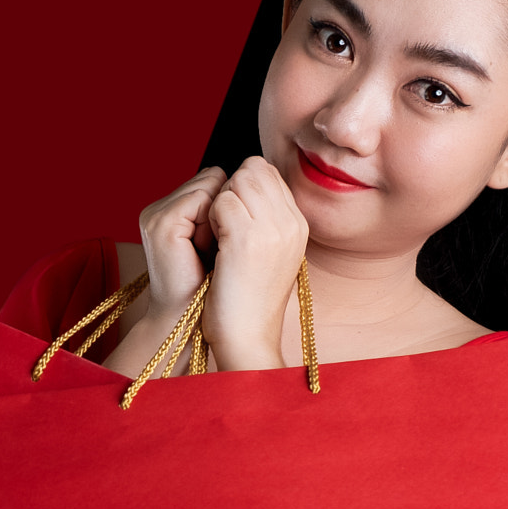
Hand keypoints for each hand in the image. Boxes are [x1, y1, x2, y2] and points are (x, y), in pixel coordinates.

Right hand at [133, 166, 226, 320]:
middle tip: (221, 246)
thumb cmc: (217, 288)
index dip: (235, 203)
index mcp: (173, 209)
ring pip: (211, 182)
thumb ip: (232, 210)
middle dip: (231, 206)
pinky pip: (202, 197)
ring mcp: (158, 213)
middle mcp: (161, 207)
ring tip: (213, 249)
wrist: (194, 322)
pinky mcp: (162, 223)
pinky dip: (213, 220)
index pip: (217, 179)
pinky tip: (206, 248)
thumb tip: (263, 180)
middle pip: (216, 176)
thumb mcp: (226, 241)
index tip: (232, 239)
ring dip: (224, 213)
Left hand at [200, 157, 308, 370]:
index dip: (242, 188)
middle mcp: (292, 222)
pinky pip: (222, 200)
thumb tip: (244, 189)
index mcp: (298, 226)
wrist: (247, 339)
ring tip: (218, 237)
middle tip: (220, 226)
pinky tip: (212, 245)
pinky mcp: (247, 238)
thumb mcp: (269, 256)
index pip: (269, 174)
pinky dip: (209, 218)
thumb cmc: (247, 302)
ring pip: (238, 180)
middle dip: (230, 188)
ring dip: (219, 203)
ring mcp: (273, 228)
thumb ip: (265, 221)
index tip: (231, 220)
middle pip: (255, 169)